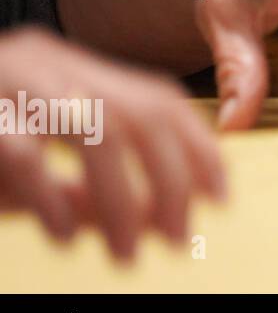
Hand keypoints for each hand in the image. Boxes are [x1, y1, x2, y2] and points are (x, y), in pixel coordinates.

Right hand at [0, 28, 223, 259]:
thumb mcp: (28, 172)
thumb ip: (86, 189)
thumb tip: (151, 217)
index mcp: (66, 66)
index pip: (157, 96)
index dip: (197, 146)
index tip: (221, 196)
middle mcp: (42, 60)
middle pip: (138, 111)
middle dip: (169, 177)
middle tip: (179, 236)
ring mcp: (3, 79)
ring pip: (93, 129)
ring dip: (122, 196)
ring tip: (129, 252)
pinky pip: (21, 152)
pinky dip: (52, 198)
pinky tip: (67, 237)